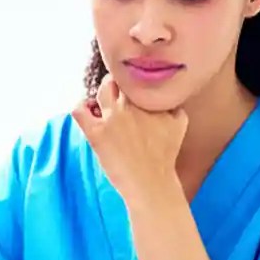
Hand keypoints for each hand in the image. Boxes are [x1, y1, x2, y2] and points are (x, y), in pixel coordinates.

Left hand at [71, 74, 187, 206]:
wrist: (152, 182)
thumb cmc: (165, 156)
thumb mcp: (179, 124)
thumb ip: (173, 104)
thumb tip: (167, 96)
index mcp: (151, 99)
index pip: (136, 77)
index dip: (131, 81)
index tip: (130, 90)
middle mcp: (132, 104)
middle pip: (119, 79)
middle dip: (118, 84)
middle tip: (117, 96)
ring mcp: (113, 117)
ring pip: (103, 89)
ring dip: (103, 93)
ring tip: (104, 105)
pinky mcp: (97, 133)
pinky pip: (80, 110)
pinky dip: (82, 106)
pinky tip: (89, 113)